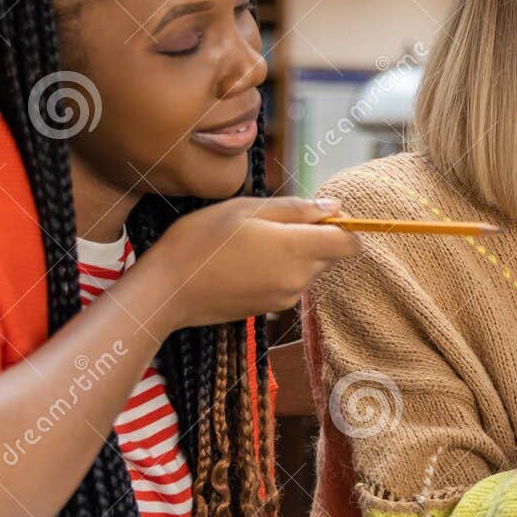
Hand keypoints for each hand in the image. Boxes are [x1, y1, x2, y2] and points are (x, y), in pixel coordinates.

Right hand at [145, 196, 359, 328]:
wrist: (167, 290)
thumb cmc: (201, 240)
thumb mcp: (247, 209)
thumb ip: (297, 208)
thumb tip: (335, 207)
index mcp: (296, 249)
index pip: (349, 243)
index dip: (342, 225)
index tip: (318, 214)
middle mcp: (298, 279)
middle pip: (330, 255)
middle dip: (313, 236)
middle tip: (269, 223)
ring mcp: (286, 298)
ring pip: (310, 269)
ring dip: (294, 253)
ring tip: (252, 242)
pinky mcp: (271, 309)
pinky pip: (291, 284)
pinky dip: (279, 270)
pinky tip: (246, 261)